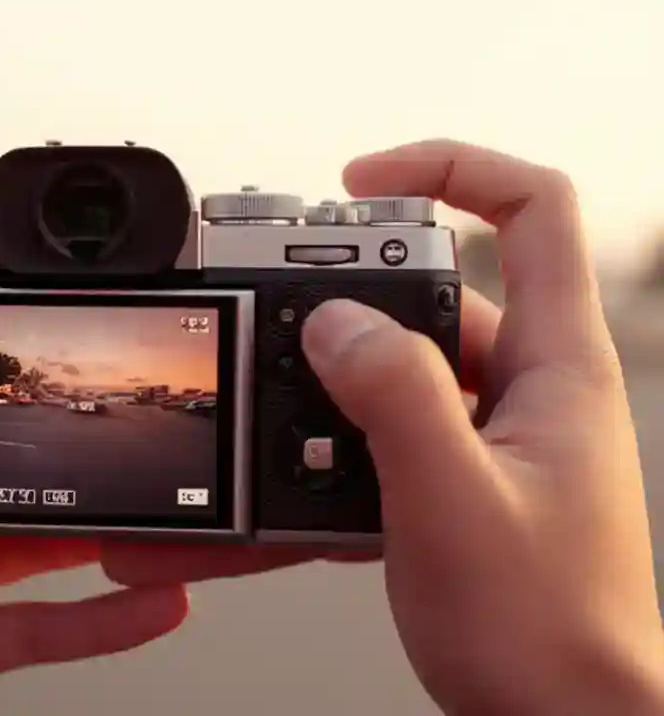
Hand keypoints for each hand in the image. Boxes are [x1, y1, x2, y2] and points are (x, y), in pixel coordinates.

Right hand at [107, 140, 663, 714]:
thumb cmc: (550, 637)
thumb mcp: (455, 502)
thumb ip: (394, 398)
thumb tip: (332, 321)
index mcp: (557, 368)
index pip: (529, 213)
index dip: (447, 170)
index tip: (356, 184)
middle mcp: (525, 393)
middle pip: (426, 297)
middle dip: (339, 310)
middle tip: (275, 328)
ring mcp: (485, 444)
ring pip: (384, 384)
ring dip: (313, 404)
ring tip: (250, 433)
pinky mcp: (449, 491)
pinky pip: (368, 454)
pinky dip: (312, 470)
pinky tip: (255, 507)